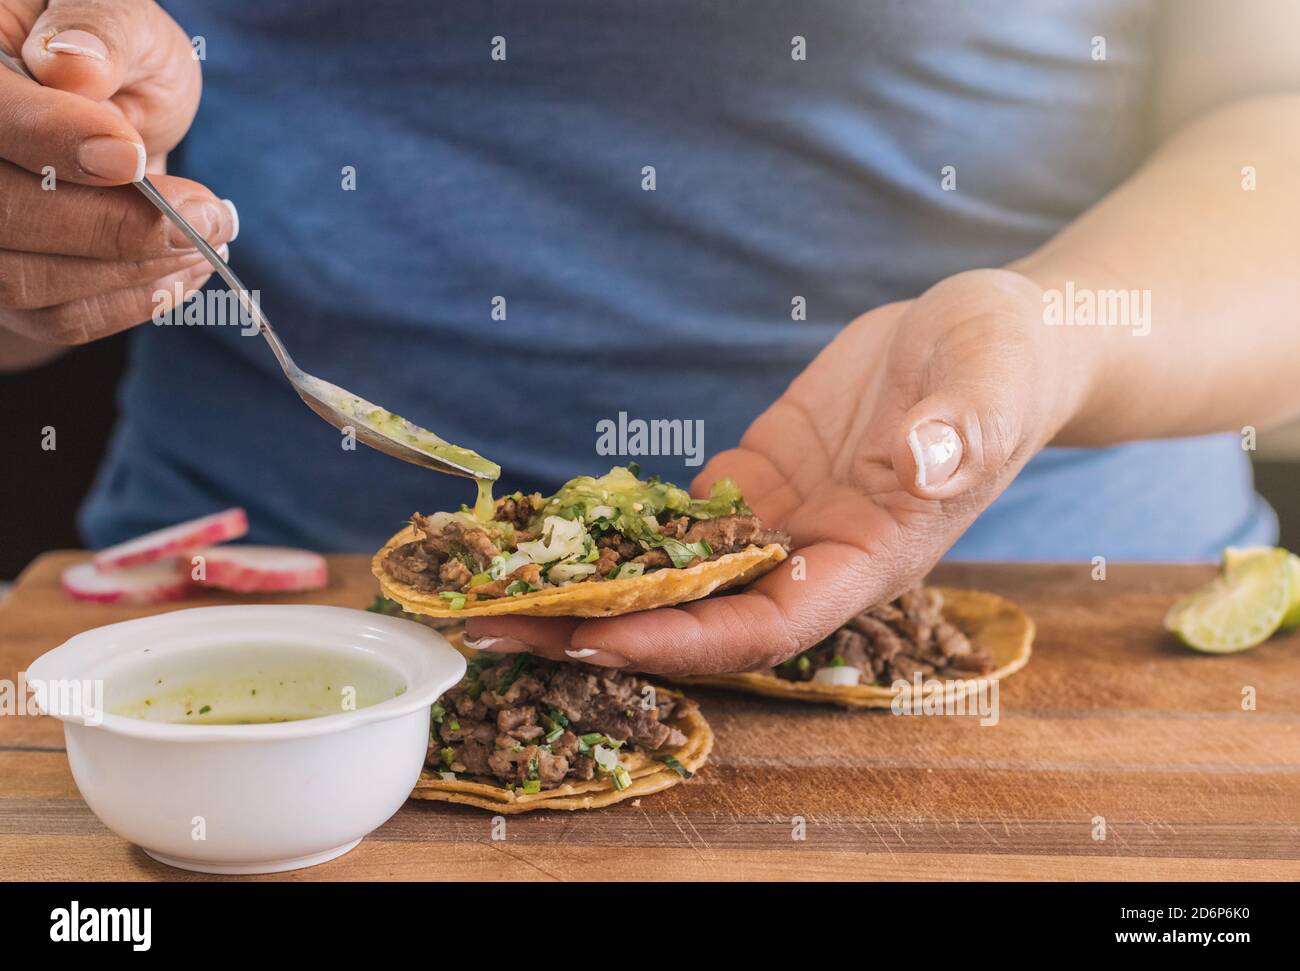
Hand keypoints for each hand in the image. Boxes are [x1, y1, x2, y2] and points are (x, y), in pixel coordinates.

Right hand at [0, 0, 236, 344]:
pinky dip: (131, 302)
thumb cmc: (117, 57)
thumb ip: (100, 31)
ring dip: (133, 271)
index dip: (55, 139)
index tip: (134, 156)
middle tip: (209, 214)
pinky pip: (56, 317)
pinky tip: (183, 273)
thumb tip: (74, 69)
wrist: (116, 115)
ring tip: (208, 241)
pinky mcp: (8, 284)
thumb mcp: (123, 18)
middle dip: (117, 225)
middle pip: (4, 214)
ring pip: (27, 279)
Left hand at [465, 269, 1097, 673]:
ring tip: (484, 588)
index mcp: (871, 554)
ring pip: (674, 573)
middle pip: (697, 616)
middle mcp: (815, 554)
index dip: (684, 638)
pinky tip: (545, 527)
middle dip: (596, 627)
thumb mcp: (991, 382)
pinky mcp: (757, 474)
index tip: (594, 637)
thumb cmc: (1008, 361)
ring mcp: (781, 518)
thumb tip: (920, 460)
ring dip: (587, 585)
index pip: (767, 624)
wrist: (990, 336)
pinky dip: (616, 525)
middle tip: (488, 629)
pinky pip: (679, 515)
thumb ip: (957, 429)